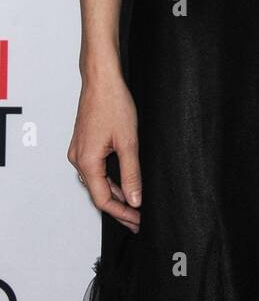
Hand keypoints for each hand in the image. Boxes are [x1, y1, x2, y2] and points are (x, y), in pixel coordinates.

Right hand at [67, 74, 141, 232]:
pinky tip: (123, 181)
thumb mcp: (128, 142)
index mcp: (87, 162)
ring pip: (97, 181)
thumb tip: (134, 199)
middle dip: (119, 207)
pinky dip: (109, 178)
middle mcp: (78, 159)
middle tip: (138, 218)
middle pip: (98, 193)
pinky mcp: (83, 143)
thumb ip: (131, 173)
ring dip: (115, 193)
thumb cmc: (113, 103)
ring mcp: (79, 151)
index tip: (137, 221)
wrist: (101, 79)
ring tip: (133, 204)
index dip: (121, 213)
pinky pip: (95, 169)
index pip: (103, 200)